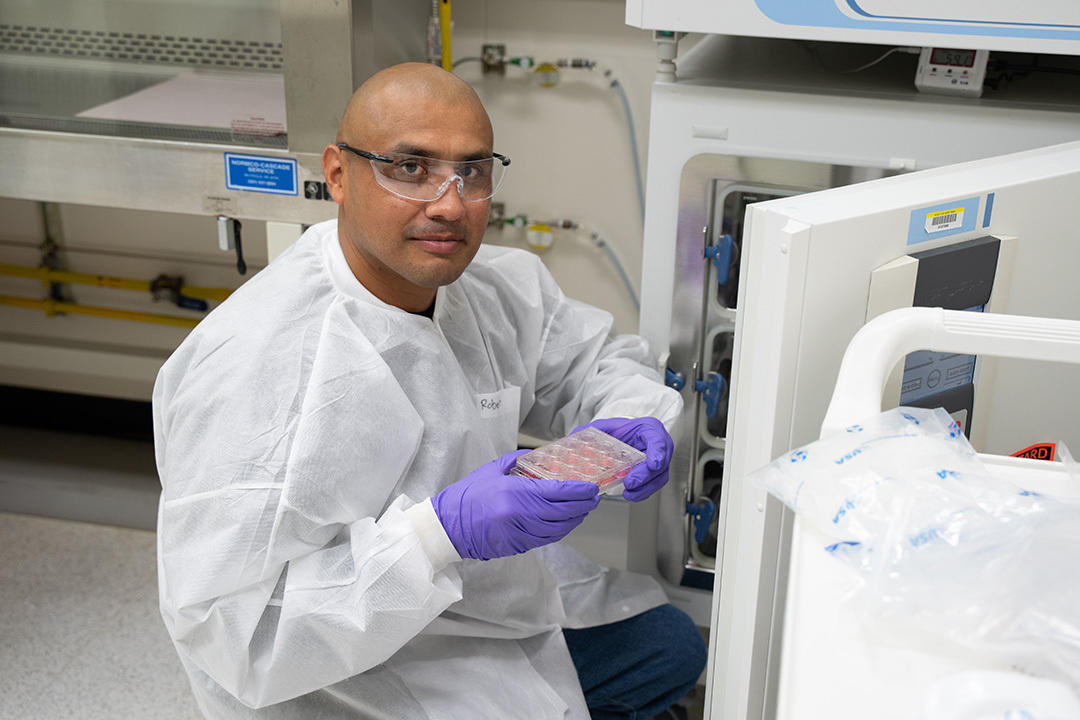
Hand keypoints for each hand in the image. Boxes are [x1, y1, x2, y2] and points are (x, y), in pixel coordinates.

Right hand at [432, 449, 599, 560]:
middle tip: (593, 497)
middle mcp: (521, 515)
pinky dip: (560, 530)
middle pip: (563, 512)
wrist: (449, 527)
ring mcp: (520, 533)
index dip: (579, 491)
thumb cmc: (467, 496)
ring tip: (583, 509)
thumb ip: (518, 461)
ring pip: (559, 529)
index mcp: (515, 493)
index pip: (558, 492)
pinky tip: (564, 522)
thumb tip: (539, 455)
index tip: (591, 487)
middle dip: (583, 505)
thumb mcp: (492, 470)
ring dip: (575, 519)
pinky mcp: (518, 546)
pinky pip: (546, 539)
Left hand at [572, 417, 673, 501]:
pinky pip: (653, 486)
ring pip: (659, 477)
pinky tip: (631, 494)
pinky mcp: (655, 474)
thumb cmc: (619, 431)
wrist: (624, 437)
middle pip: (660, 463)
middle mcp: (658, 445)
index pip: (658, 440)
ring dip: (644, 488)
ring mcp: (659, 460)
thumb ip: (590, 432)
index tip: (653, 464)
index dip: (658, 452)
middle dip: (645, 475)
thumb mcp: (604, 427)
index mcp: (649, 429)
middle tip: (630, 483)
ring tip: (629, 493)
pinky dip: (643, 492)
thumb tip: (571, 439)